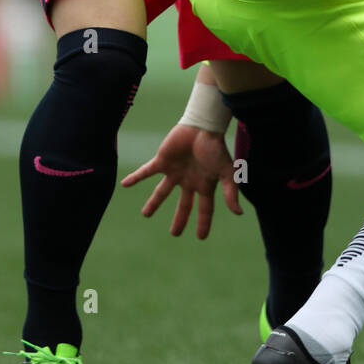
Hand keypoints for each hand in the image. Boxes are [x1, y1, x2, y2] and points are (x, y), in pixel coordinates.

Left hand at [121, 123, 242, 238]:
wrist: (202, 126)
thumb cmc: (216, 148)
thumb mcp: (226, 172)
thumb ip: (231, 192)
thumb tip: (239, 213)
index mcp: (205, 184)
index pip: (204, 209)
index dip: (203, 223)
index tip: (200, 237)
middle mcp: (189, 180)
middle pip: (183, 205)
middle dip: (180, 219)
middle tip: (174, 233)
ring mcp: (175, 171)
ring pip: (162, 191)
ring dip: (154, 203)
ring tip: (145, 214)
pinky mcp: (162, 161)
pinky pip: (146, 171)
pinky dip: (135, 178)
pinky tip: (124, 184)